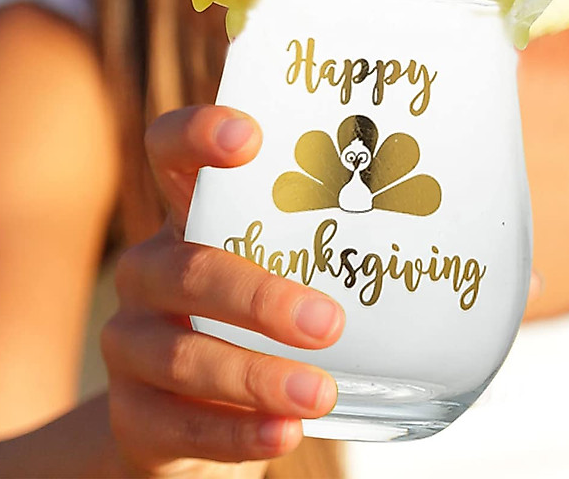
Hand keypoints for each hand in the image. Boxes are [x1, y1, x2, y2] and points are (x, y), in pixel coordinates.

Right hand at [101, 106, 344, 474]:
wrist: (191, 417)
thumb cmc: (258, 319)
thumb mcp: (281, 266)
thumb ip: (322, 237)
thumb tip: (437, 204)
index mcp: (187, 217)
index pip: (170, 151)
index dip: (197, 134)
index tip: (249, 137)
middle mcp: (149, 269)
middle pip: (188, 267)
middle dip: (260, 297)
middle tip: (329, 323)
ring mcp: (131, 341)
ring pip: (184, 354)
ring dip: (257, 376)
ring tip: (320, 394)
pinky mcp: (131, 414)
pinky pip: (176, 424)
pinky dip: (236, 433)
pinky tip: (284, 433)